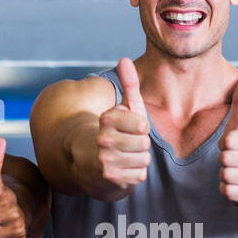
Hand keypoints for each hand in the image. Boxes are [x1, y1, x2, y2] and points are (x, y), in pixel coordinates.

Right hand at [82, 57, 150, 192]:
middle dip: (140, 146)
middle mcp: (102, 139)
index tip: (131, 129)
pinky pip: (140, 175)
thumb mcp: (124, 108)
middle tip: (128, 145)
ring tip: (126, 158)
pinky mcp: (110, 179)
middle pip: (144, 143)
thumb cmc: (117, 133)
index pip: (142, 124)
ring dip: (139, 161)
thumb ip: (128, 84)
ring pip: (143, 160)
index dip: (141, 128)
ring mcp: (105, 160)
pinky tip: (124, 171)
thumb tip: (123, 58)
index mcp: (107, 119)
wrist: (94, 167)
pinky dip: (135, 174)